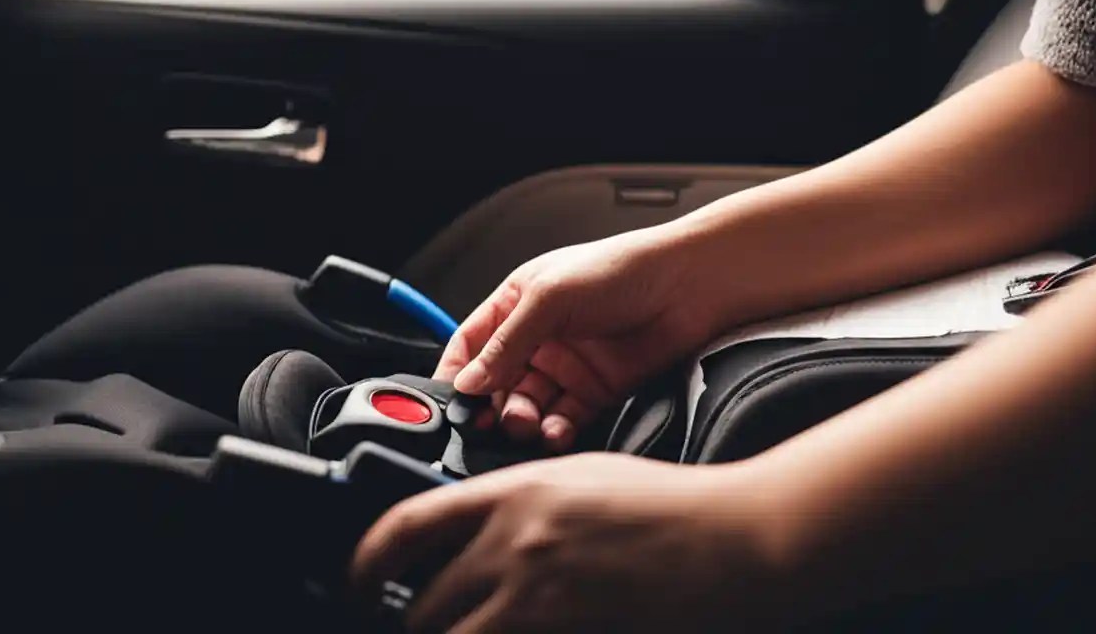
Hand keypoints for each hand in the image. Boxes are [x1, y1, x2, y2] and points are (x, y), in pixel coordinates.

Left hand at [351, 453, 778, 633]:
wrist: (737, 538)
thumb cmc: (672, 504)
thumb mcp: (582, 477)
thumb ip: (519, 501)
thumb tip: (473, 527)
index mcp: (515, 491)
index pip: (406, 524)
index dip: (365, 560)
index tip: (357, 581)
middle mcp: (516, 542)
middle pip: (421, 604)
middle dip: (412, 622)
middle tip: (421, 623)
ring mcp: (541, 596)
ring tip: (465, 633)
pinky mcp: (567, 631)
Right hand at [434, 228, 715, 449]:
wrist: (688, 285)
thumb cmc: (621, 269)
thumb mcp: (549, 298)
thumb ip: (506, 343)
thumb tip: (468, 382)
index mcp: (516, 305)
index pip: (470, 345)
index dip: (457, 374)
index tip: (452, 401)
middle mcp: (538, 337)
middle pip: (497, 384)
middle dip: (490, 406)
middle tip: (491, 423)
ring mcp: (567, 366)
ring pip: (528, 406)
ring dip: (521, 421)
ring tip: (525, 426)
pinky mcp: (596, 392)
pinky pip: (564, 420)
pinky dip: (555, 431)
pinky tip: (554, 432)